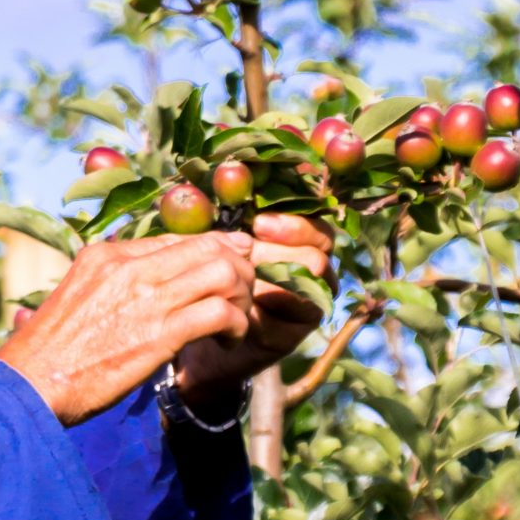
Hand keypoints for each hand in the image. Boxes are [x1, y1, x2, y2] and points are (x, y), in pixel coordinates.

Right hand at [0, 232, 259, 425]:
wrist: (30, 385)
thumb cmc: (50, 353)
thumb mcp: (77, 298)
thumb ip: (110, 284)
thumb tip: (141, 287)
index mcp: (107, 254)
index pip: (179, 238)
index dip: (215, 250)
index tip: (230, 270)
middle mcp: (129, 267)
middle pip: (210, 246)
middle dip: (238, 270)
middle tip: (240, 299)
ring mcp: (145, 297)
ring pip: (223, 272)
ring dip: (242, 296)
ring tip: (235, 322)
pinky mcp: (159, 333)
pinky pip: (220, 313)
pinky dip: (236, 325)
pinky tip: (228, 341)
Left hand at [173, 212, 334, 408]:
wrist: (199, 326)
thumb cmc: (213, 275)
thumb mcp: (224, 245)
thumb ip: (237, 222)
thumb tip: (231, 179)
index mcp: (303, 250)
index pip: (320, 233)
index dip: (296, 226)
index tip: (259, 224)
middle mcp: (314, 280)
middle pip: (317, 261)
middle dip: (281, 254)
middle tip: (249, 250)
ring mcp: (306, 311)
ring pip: (307, 293)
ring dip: (269, 285)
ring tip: (239, 281)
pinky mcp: (290, 339)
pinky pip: (284, 325)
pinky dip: (257, 315)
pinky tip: (234, 308)